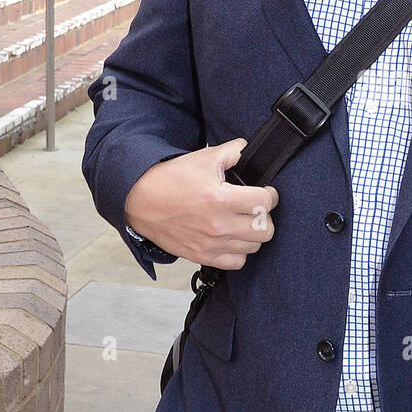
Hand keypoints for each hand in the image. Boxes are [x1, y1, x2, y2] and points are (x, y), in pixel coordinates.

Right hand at [124, 137, 278, 269]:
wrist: (141, 201)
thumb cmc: (171, 179)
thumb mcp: (204, 157)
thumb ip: (233, 151)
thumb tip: (249, 149)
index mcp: (220, 198)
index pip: (264, 203)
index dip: (270, 195)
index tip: (266, 192)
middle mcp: (218, 225)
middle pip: (265, 229)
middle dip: (265, 215)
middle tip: (256, 208)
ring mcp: (211, 244)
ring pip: (254, 246)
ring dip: (253, 233)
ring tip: (244, 221)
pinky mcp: (202, 256)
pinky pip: (237, 262)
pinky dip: (239, 251)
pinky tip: (233, 237)